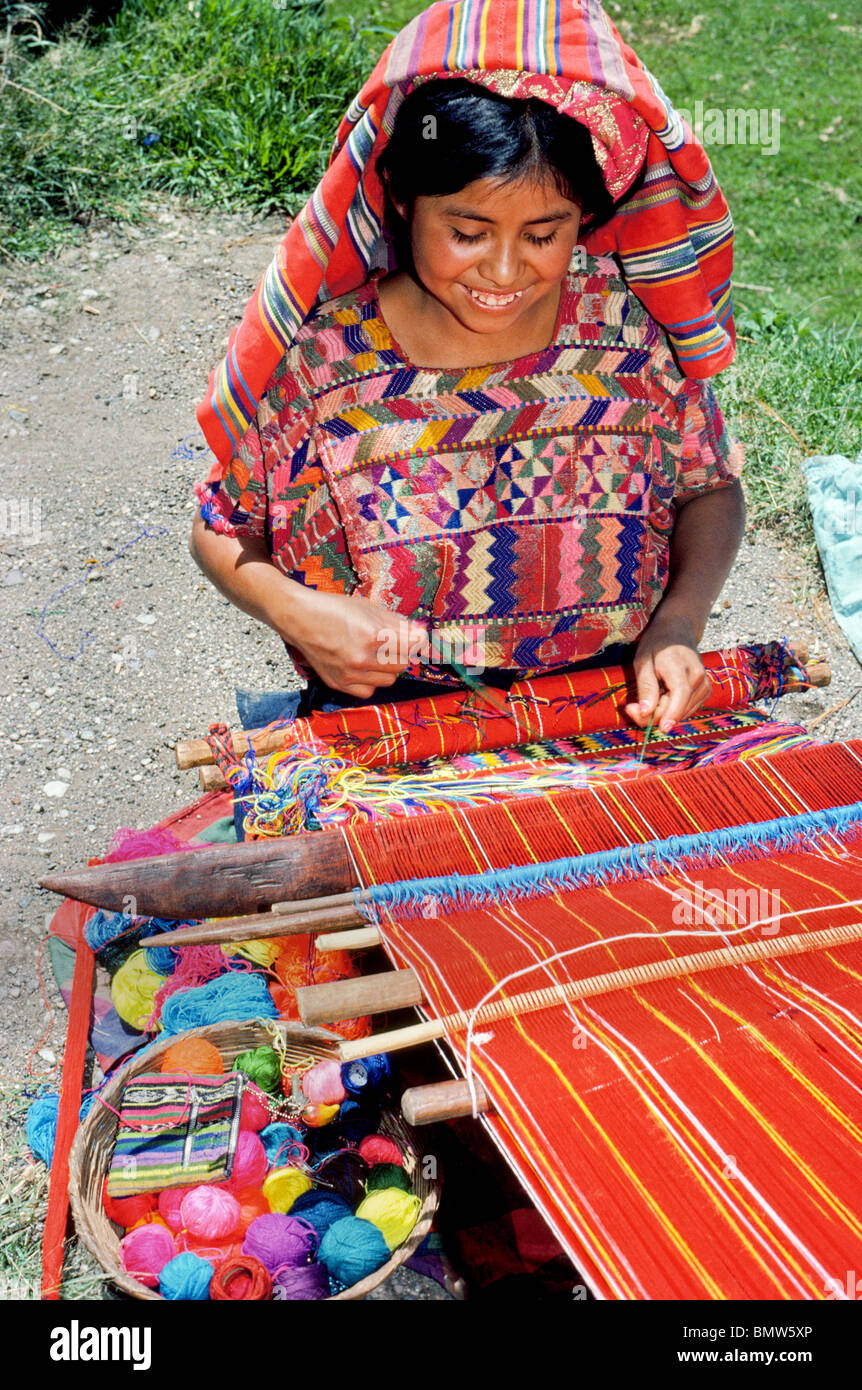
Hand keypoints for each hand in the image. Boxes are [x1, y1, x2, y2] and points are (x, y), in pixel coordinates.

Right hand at [285, 589, 429, 697]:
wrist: (299, 618)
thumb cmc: (333, 609)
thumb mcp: (369, 608)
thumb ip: (398, 623)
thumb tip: (421, 633)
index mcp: (372, 635)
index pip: (413, 646)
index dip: (419, 640)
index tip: (417, 637)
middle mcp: (362, 658)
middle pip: (403, 665)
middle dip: (403, 654)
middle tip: (394, 644)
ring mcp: (349, 674)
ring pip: (388, 680)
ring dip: (388, 668)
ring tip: (376, 654)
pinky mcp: (338, 684)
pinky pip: (368, 691)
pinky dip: (371, 682)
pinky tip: (364, 668)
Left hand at [623, 616, 710, 732]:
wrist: (678, 632)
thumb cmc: (657, 645)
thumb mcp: (643, 661)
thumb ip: (646, 687)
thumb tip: (645, 712)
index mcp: (682, 666)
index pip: (680, 695)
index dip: (669, 715)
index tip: (659, 729)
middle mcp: (699, 678)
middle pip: (678, 709)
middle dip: (654, 715)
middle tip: (630, 708)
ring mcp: (704, 685)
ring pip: (682, 712)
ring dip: (662, 712)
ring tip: (648, 696)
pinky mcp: (705, 691)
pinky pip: (686, 709)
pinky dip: (671, 709)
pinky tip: (661, 696)